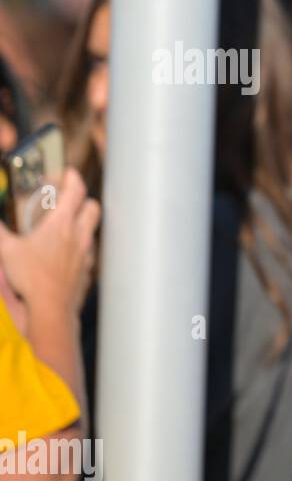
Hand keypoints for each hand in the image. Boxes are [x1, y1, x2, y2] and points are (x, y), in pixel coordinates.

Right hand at [0, 167, 99, 322]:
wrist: (51, 307)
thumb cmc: (31, 277)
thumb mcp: (6, 249)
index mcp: (61, 224)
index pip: (75, 191)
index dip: (73, 178)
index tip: (69, 173)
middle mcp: (79, 235)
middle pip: (93, 207)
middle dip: (84, 199)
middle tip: (70, 198)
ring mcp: (86, 253)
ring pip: (92, 230)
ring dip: (82, 224)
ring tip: (66, 226)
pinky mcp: (87, 270)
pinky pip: (89, 253)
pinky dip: (80, 247)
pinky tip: (67, 253)